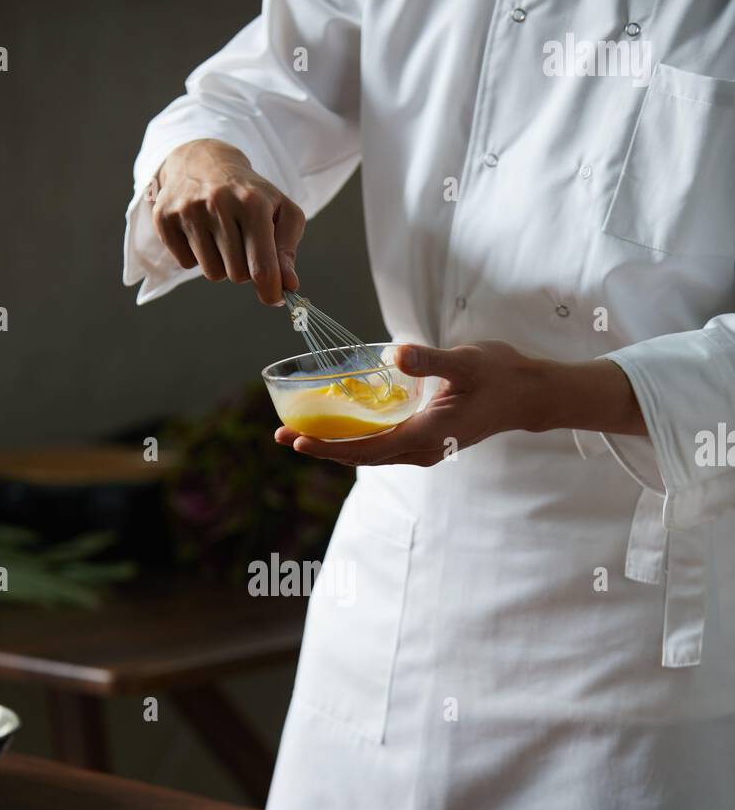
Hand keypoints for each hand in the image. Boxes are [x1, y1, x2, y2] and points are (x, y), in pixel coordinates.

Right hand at [151, 139, 304, 304]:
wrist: (204, 161)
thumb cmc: (250, 194)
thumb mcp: (280, 211)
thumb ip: (287, 250)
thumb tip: (289, 284)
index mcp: (252, 203)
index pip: (262, 266)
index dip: (270, 290)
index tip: (274, 298)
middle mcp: (218, 203)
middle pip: (237, 275)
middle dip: (244, 269)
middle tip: (243, 244)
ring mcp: (188, 210)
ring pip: (212, 273)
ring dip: (221, 264)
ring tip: (221, 236)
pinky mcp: (164, 218)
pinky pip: (186, 264)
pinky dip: (196, 256)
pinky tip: (200, 232)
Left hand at [274, 341, 643, 465]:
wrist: (528, 394)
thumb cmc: (499, 375)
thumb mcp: (464, 362)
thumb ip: (429, 360)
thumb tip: (397, 353)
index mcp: (424, 436)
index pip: (366, 449)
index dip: (330, 446)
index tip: (299, 440)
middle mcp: (419, 449)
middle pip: (360, 456)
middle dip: (321, 447)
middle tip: (281, 436)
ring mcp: (422, 447)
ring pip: (369, 452)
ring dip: (335, 444)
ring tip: (299, 433)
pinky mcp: (424, 439)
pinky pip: (381, 444)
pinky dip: (355, 437)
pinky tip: (337, 425)